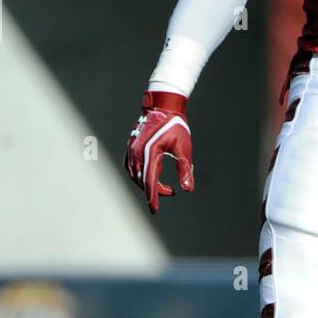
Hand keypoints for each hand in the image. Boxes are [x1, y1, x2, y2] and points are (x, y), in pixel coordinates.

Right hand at [124, 89, 193, 214]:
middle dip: (154, 190)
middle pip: (141, 180)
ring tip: (163, 186)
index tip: (154, 210)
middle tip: (171, 192)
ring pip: (135, 175)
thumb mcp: (184, 147)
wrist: (163, 106)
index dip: (152, 197)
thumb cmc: (175, 125)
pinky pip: (130, 167)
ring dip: (147, 183)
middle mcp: (137, 152)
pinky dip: (138, 175)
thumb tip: (187, 189)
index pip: (149, 181)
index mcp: (150, 153)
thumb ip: (185, 169)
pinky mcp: (131, 146)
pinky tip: (148, 177)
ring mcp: (131, 149)